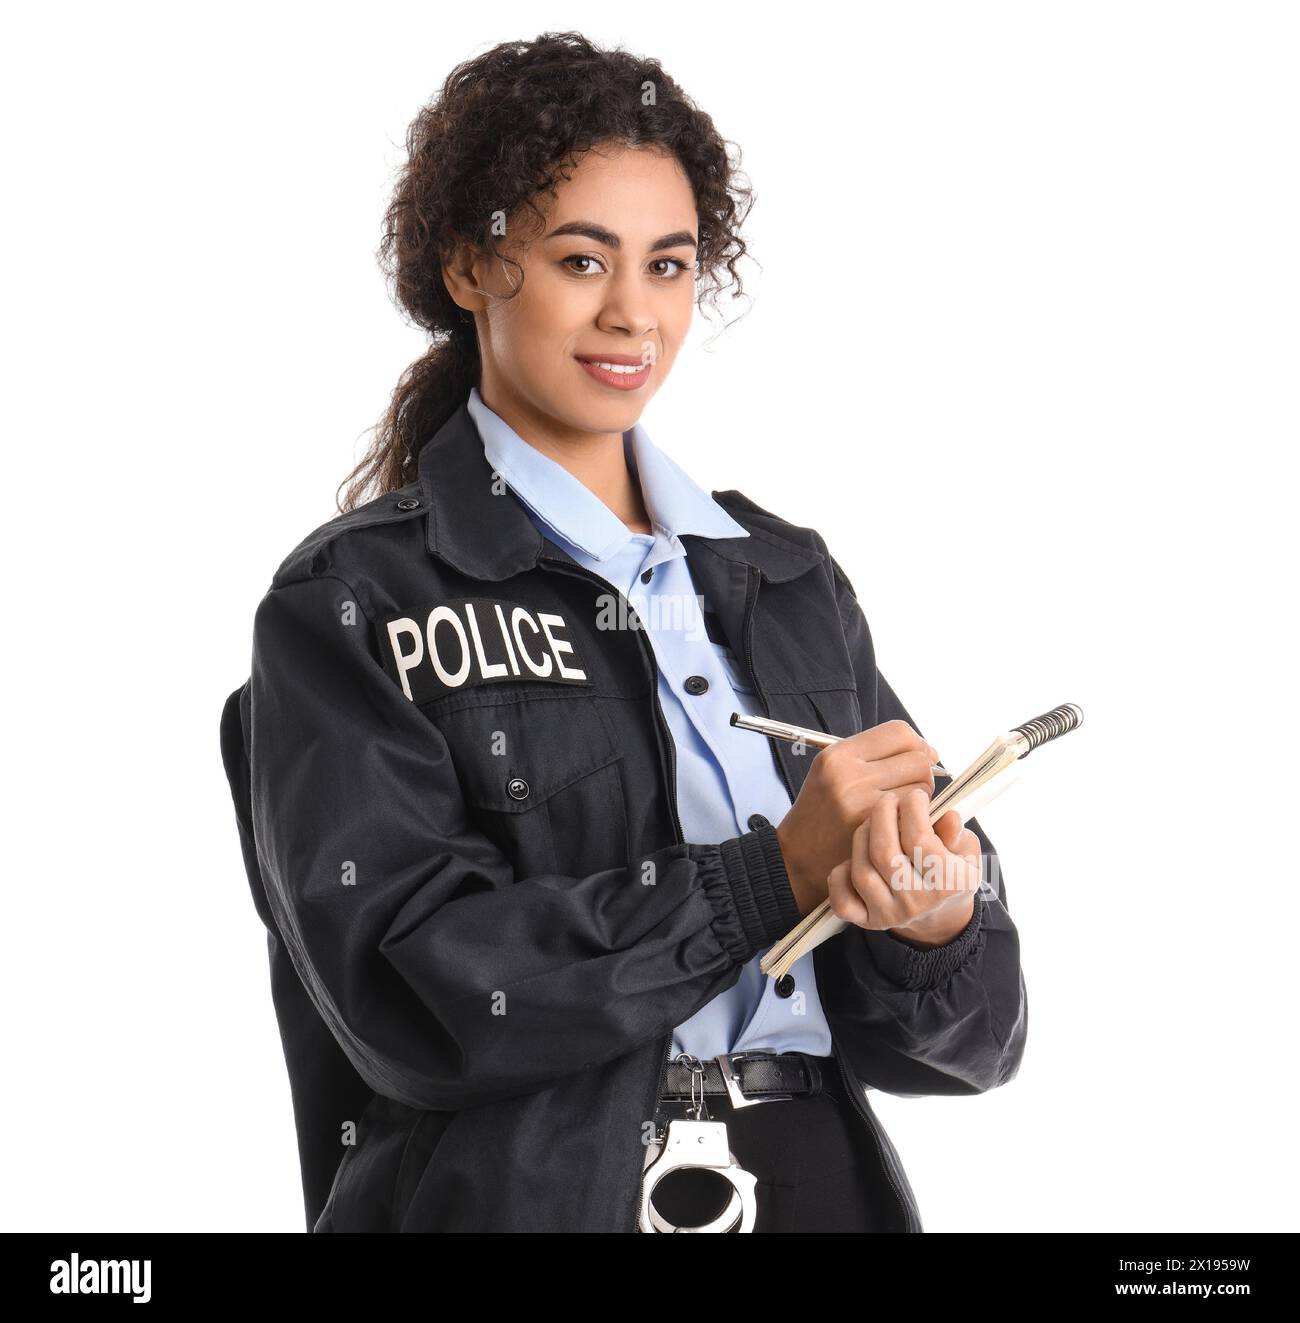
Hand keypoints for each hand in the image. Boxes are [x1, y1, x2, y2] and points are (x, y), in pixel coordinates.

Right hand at [774, 720, 939, 915]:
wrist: (797, 855)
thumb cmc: (822, 811)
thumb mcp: (834, 770)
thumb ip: (874, 755)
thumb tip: (928, 752)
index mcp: (838, 754)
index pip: (899, 732)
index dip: (918, 743)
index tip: (921, 757)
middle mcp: (847, 774)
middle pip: (917, 758)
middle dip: (923, 772)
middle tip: (911, 787)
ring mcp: (860, 802)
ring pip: (921, 786)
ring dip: (920, 797)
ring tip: (900, 807)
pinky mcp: (871, 828)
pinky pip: (914, 813)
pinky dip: (914, 818)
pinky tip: (898, 823)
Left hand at [826, 787, 981, 946]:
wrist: (938, 916)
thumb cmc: (949, 873)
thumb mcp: (966, 853)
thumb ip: (957, 834)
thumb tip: (948, 816)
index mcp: (949, 883)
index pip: (919, 839)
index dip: (913, 808)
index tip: (915, 796)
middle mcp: (917, 902)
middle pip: (884, 852)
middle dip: (882, 815)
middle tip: (888, 800)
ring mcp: (890, 914)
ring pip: (862, 871)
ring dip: (862, 837)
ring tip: (873, 823)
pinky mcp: (869, 921)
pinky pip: (843, 902)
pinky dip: (840, 878)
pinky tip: (852, 859)